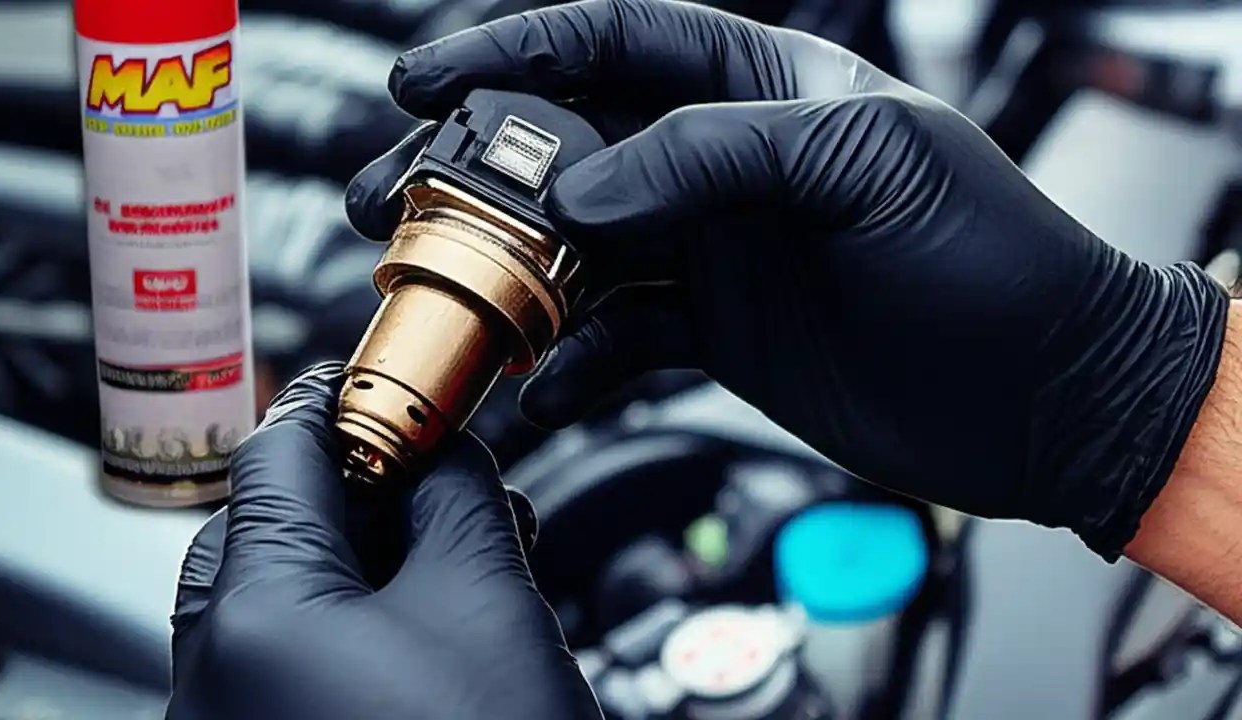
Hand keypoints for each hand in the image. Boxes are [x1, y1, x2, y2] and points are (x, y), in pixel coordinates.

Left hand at [167, 363, 599, 719]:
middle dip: (356, 487)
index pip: (277, 454)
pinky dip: (347, 622)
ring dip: (362, 556)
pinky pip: (288, 660)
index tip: (380, 377)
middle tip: (430, 471)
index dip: (340, 398)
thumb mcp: (488, 597)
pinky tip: (422, 616)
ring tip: (452, 546)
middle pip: (266, 526)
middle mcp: (212, 677)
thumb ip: (456, 494)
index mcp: (252, 616)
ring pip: (280, 598)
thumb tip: (442, 448)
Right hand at [345, 0, 1228, 559]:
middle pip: (573, 145)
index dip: (516, 47)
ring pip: (582, 246)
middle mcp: (727, 164)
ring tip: (437, 290)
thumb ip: (714, 158)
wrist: (1045, 393)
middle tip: (396, 194)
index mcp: (765, 88)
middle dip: (478, 166)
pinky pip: (621, 337)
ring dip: (506, 268)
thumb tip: (578, 188)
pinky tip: (540, 386)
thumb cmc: (991, 258)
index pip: (618, 39)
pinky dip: (573, 361)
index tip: (426, 72)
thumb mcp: (864, 169)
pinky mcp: (720, 331)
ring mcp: (718, 250)